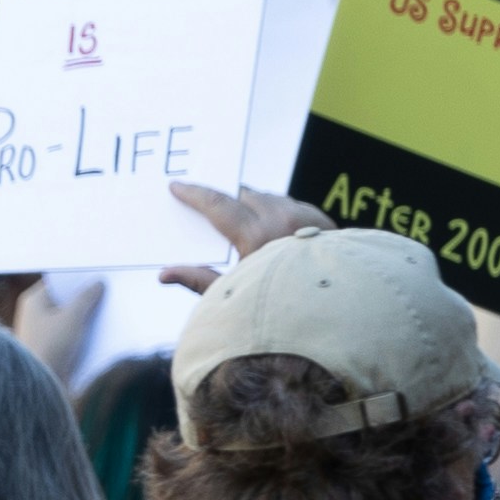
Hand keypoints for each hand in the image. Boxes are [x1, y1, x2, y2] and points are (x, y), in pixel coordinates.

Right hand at [156, 181, 334, 294]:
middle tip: (207, 203)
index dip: (194, 194)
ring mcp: (305, 217)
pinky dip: (278, 210)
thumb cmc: (281, 311)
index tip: (178, 186)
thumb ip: (199, 280)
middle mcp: (283, 220)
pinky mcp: (321, 221)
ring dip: (252, 203)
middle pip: (244, 195)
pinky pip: (292, 205)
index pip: (217, 204)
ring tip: (238, 214)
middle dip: (225, 197)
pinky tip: (271, 224)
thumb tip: (165, 274)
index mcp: (257, 237)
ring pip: (269, 197)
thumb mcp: (235, 299)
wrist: (335, 312)